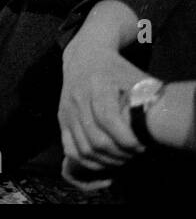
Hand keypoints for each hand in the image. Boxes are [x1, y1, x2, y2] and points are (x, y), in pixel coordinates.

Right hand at [58, 38, 148, 173]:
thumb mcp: (134, 77)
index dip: (126, 139)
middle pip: (96, 139)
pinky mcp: (62, 119)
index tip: (141, 145)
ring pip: (84, 148)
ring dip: (106, 160)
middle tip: (135, 153)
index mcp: (96, 85)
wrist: (85, 57)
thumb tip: (157, 126)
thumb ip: (146, 100)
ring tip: (123, 158)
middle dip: (120, 154)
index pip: (107, 119)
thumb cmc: (117, 69)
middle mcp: (77, 98)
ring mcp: (66, 110)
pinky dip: (87, 162)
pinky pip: (70, 149)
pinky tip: (104, 161)